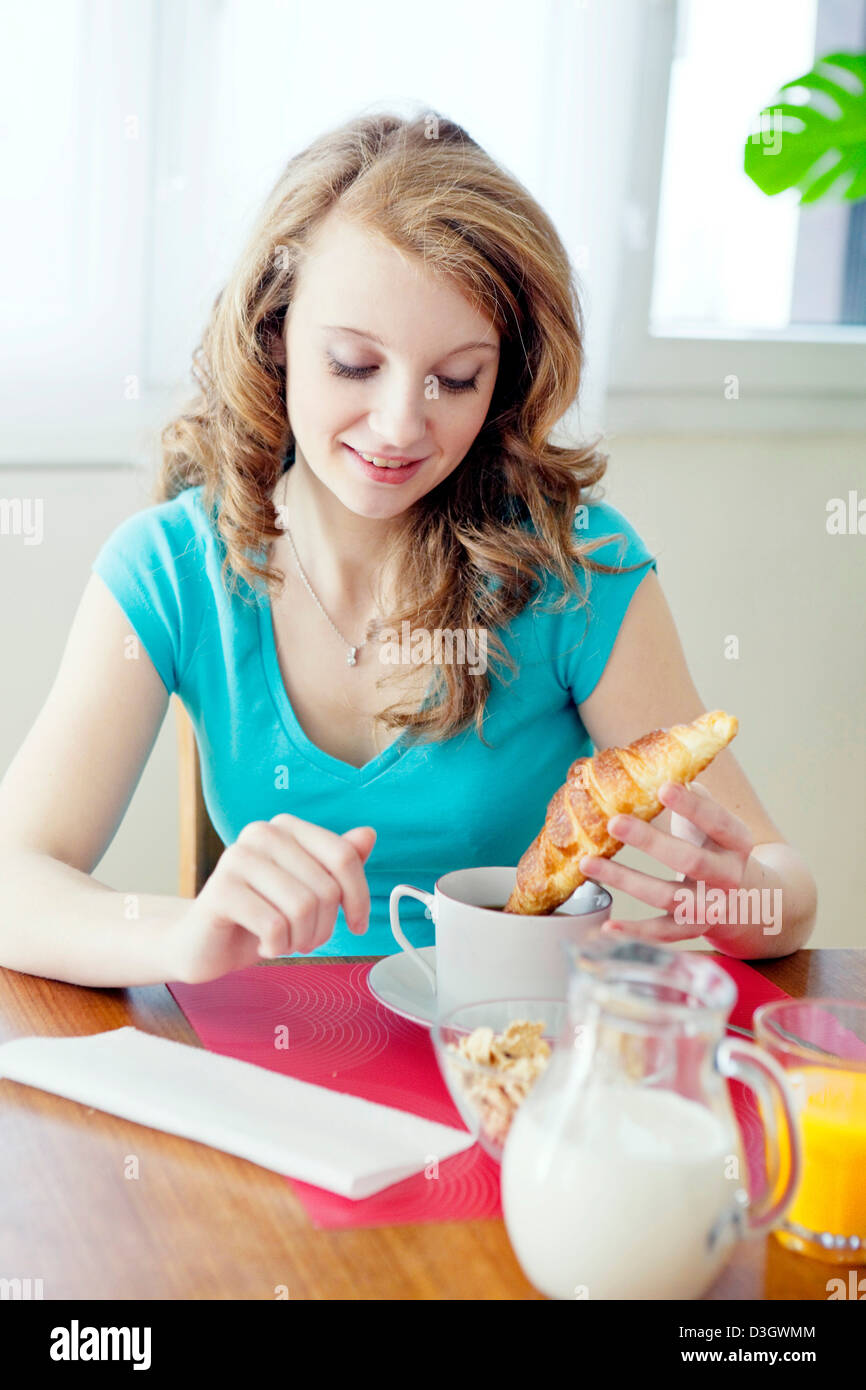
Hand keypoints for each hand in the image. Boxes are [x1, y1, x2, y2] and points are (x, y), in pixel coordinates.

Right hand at [167, 815, 376, 982]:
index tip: (357, 925)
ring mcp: (238, 858)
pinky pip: (275, 925)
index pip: (344, 856)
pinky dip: (277, 946)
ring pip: (302, 908)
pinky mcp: (221, 890)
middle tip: (303, 939)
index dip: (359, 897)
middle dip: (323, 927)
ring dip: (300, 939)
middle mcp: (262, 833)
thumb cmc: (259, 917)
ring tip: (283, 941)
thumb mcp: (306, 892)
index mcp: (286, 828)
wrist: (201, 943)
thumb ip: (336, 863)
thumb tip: (368, 834)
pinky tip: (263, 944)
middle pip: (325, 888)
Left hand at [577, 781, 754, 942]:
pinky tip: (608, 926)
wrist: (753, 901)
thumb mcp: (713, 821)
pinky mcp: (694, 930)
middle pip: (691, 860)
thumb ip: (690, 794)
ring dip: (627, 881)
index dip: (692, 805)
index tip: (663, 787)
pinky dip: (636, 932)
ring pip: (670, 897)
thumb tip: (655, 763)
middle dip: (651, 842)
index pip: (717, 821)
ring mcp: (713, 907)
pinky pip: (664, 934)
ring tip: (588, 863)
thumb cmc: (717, 847)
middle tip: (615, 822)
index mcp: (738, 841)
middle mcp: (729, 876)